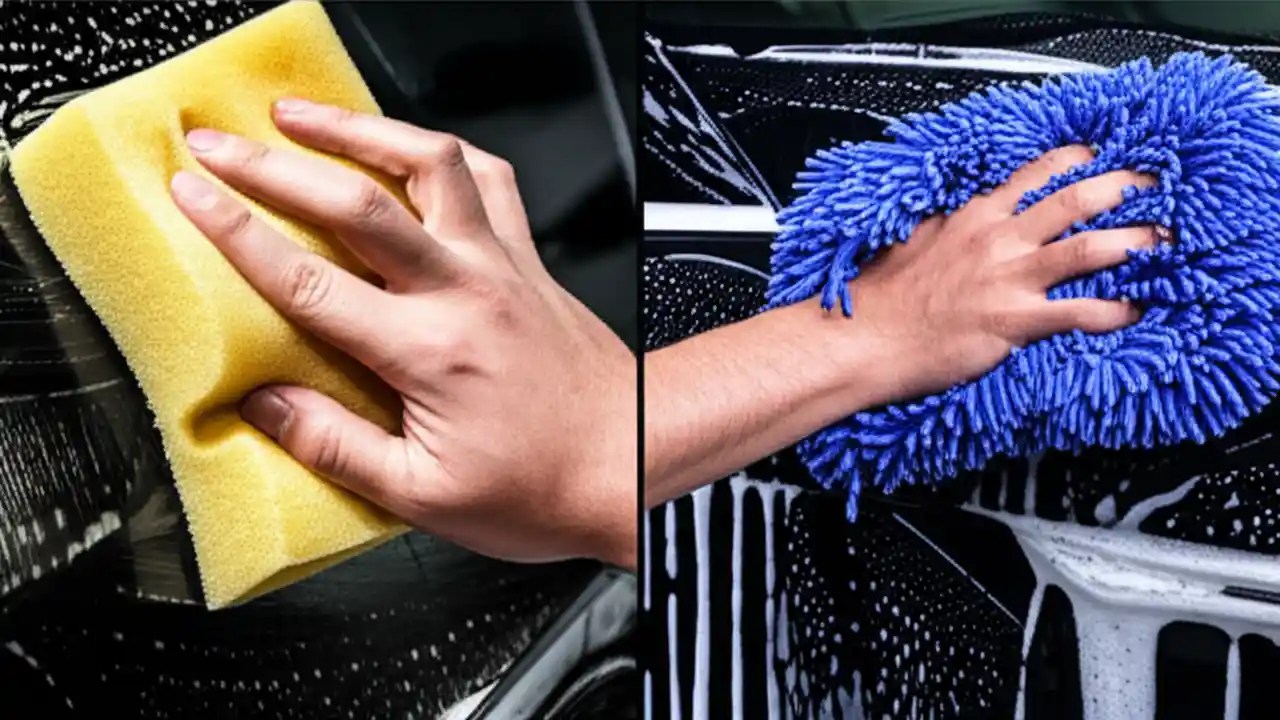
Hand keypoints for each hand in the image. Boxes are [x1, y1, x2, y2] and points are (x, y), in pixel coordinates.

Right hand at [170, 99, 635, 568]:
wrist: (632, 462)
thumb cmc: (542, 486)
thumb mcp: (424, 496)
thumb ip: (335, 446)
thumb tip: (263, 408)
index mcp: (428, 352)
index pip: (309, 279)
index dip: (238, 231)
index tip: (192, 194)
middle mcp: (465, 291)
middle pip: (358, 202)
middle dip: (275, 163)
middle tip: (219, 144)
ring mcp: (502, 265)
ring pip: (432, 163)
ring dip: (362, 130)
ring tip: (306, 118)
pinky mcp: (528, 260)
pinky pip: (490, 180)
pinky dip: (444, 153)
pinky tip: (412, 149)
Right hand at [645, 145, 1160, 504]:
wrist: (861, 337)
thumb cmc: (877, 297)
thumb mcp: (910, 242)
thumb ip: (944, 228)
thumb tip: (955, 221)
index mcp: (972, 217)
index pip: (1033, 176)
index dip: (1073, 162)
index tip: (1096, 157)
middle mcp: (997, 240)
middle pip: (1074, 201)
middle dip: (1120, 190)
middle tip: (1149, 187)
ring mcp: (1009, 279)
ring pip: (1089, 249)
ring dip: (1133, 243)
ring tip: (1159, 241)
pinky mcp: (1015, 321)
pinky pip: (1079, 313)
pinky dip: (1114, 311)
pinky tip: (1134, 311)